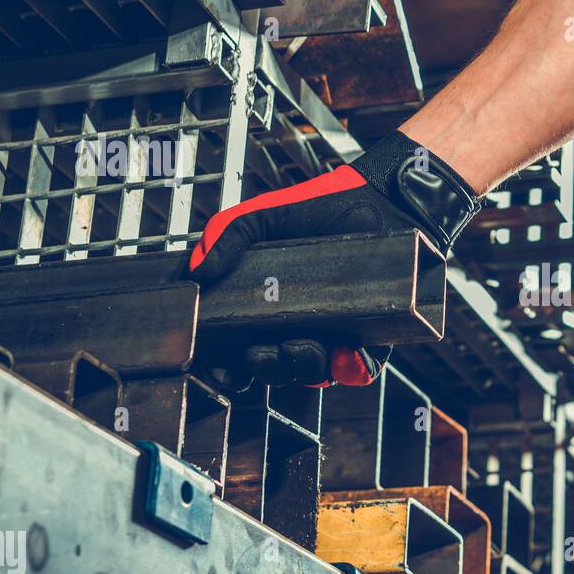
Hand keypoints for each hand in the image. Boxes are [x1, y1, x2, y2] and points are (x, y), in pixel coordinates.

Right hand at [187, 130, 479, 389]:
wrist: (378, 200)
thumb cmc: (319, 208)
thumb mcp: (262, 217)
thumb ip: (225, 235)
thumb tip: (194, 271)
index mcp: (267, 307)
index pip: (240, 349)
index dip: (227, 366)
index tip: (220, 367)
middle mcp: (299, 326)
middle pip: (275, 368)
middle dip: (266, 367)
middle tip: (262, 351)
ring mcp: (335, 333)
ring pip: (315, 373)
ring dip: (304, 368)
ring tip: (302, 345)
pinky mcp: (373, 334)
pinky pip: (362, 369)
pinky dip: (351, 370)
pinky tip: (344, 352)